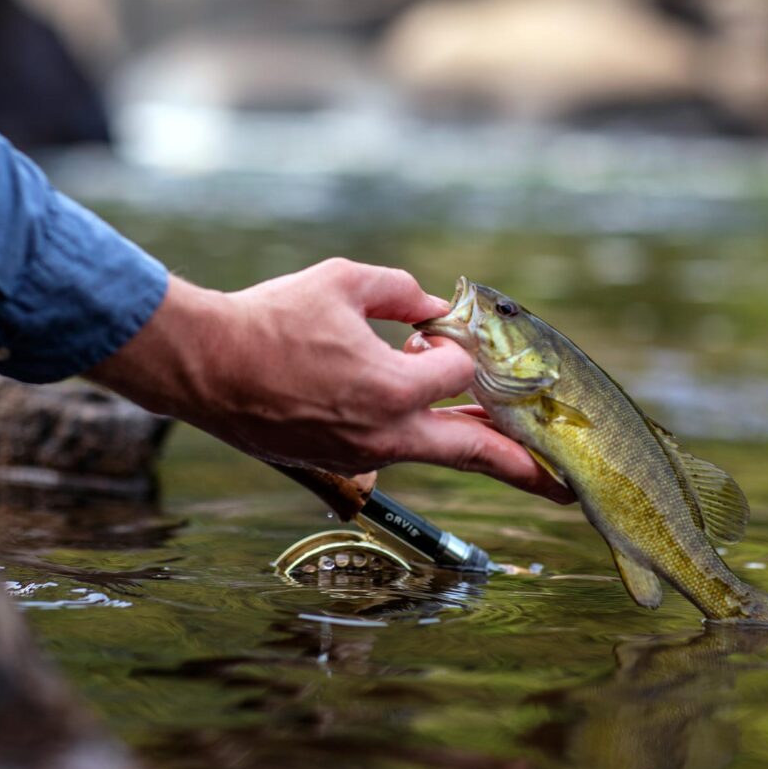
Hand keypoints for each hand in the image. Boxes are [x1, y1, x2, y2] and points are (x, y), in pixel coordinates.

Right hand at [88, 259, 572, 502]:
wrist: (202, 366)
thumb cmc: (269, 320)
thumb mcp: (342, 282)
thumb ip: (401, 290)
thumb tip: (434, 307)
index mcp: (392, 389)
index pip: (458, 370)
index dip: (458, 345)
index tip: (443, 330)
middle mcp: (384, 433)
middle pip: (473, 450)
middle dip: (525, 466)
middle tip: (565, 486)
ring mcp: (360, 454)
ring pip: (437, 457)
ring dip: (478, 453)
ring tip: (524, 468)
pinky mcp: (336, 462)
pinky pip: (393, 454)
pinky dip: (420, 439)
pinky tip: (433, 429)